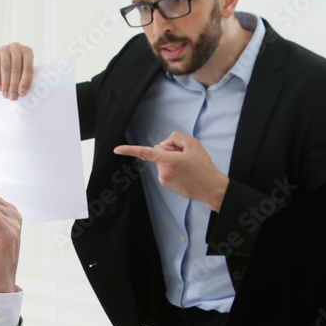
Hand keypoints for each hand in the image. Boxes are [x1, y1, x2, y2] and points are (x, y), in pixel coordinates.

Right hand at [0, 42, 33, 100]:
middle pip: (16, 68)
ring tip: (6, 94)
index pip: (28, 68)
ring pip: (6, 68)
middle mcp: (16, 47)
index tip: (22, 93)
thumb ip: (24, 77)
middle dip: (14, 85)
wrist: (3, 59)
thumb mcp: (23, 69)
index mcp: (27, 52)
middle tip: (12, 96)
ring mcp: (4, 49)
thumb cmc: (17, 67)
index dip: (25, 81)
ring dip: (6, 83)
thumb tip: (22, 93)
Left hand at [114, 131, 229, 211]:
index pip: (145, 152)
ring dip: (171, 159)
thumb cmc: (203, 166)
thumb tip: (163, 144)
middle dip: (169, 150)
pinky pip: (164, 168)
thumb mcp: (193, 144)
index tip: (116, 149)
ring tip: (187, 166)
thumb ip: (175, 138)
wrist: (209, 187)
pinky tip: (184, 171)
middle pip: (159, 151)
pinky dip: (172, 167)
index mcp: (168, 161)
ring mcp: (163, 179)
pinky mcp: (165, 183)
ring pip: (162, 160)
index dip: (129, 150)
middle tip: (185, 156)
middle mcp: (162, 171)